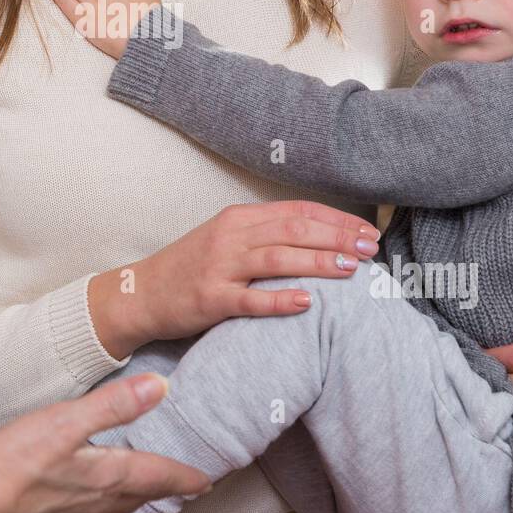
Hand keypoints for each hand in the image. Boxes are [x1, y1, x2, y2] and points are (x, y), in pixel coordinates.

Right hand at [0, 372, 211, 512]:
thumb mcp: (67, 420)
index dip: (185, 477)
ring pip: (116, 509)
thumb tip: (160, 388)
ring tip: (145, 492)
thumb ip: (114, 404)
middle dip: (165, 490)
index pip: (158, 476)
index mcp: (107, 477)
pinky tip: (92, 501)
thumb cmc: (14, 461)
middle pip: (141, 497)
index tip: (207, 480)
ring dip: (136, 499)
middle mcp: (95, 502)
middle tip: (184, 486)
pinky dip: (106, 506)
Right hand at [87, 200, 382, 357]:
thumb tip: (320, 239)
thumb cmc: (191, 268)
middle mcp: (231, 236)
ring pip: (277, 259)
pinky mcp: (209, 299)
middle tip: (370, 248)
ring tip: (350, 269)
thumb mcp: (227, 240)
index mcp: (239, 218)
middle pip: (293, 229)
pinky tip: (307, 302)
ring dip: (317, 262)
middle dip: (337, 237)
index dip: (336, 220)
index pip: (297, 211)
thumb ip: (266, 235)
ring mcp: (219, 267)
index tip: (366, 231)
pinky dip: (279, 300)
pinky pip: (249, 299)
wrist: (141, 293)